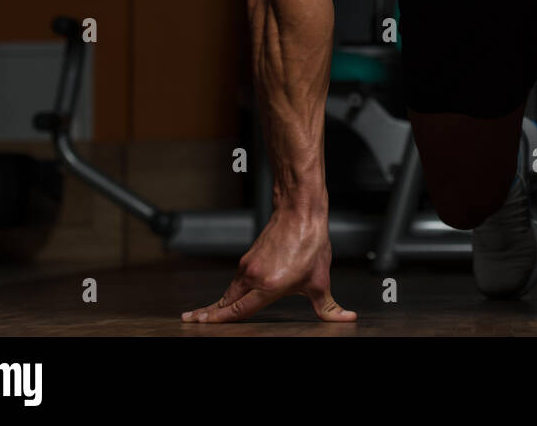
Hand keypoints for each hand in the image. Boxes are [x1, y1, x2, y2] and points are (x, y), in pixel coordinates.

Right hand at [181, 203, 355, 323]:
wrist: (301, 211)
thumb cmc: (310, 242)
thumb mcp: (321, 280)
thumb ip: (328, 306)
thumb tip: (346, 318)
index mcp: (268, 286)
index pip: (238, 310)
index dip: (219, 320)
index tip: (202, 324)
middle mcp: (253, 277)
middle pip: (225, 302)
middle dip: (207, 314)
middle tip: (190, 320)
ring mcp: (248, 265)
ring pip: (230, 290)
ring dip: (217, 302)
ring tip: (203, 313)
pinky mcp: (249, 257)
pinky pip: (236, 279)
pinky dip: (229, 290)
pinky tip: (229, 295)